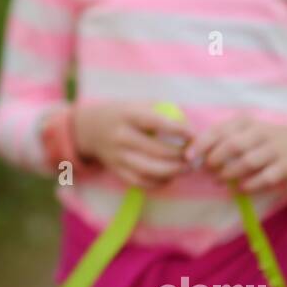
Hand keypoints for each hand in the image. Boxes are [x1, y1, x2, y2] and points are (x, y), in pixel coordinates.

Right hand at [72, 101, 191, 189]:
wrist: (90, 128)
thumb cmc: (124, 114)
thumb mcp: (139, 104)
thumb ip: (164, 113)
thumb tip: (189, 129)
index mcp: (128, 115)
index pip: (157, 123)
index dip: (178, 130)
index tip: (193, 135)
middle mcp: (121, 136)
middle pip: (157, 150)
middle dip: (181, 155)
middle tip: (195, 155)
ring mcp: (118, 156)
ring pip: (150, 170)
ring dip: (174, 171)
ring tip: (187, 168)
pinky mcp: (117, 170)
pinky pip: (141, 182)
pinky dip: (160, 182)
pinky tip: (171, 176)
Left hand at [183, 115, 286, 192]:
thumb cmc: (262, 140)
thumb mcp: (244, 132)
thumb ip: (220, 139)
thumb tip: (192, 153)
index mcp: (246, 122)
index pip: (220, 129)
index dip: (202, 143)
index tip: (188, 156)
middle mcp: (261, 132)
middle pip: (233, 145)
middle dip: (215, 159)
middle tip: (206, 170)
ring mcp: (275, 149)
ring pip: (249, 161)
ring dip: (229, 173)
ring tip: (218, 180)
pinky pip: (267, 177)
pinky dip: (250, 184)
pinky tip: (239, 188)